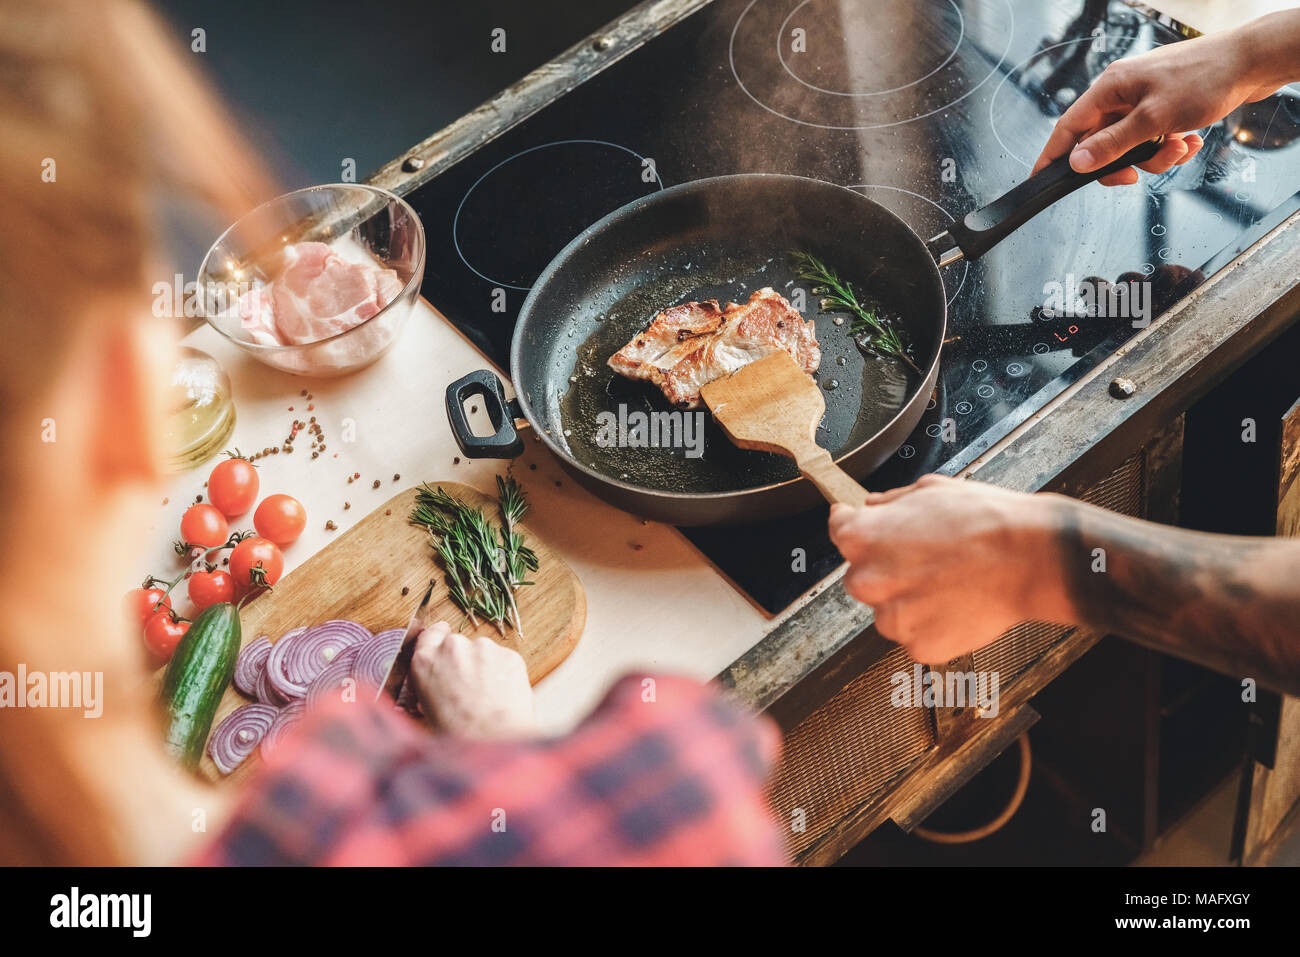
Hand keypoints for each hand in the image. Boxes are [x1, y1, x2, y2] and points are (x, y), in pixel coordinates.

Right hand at [409, 622, 536, 737]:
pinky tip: (502, 696)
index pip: (430, 634)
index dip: (439, 638)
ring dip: (485, 667)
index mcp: (425, 661)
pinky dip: (504, 673)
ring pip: (484, 652)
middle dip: (465, 661)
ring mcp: (483, 648)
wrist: (493, 741)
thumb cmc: (457, 734)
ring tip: (488, 697)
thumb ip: (430, 685)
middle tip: (470, 687)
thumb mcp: (427, 710)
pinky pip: (504, 660)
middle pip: (459, 645)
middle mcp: (453, 647)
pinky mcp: (509, 654)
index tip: (444, 640)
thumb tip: (438, 684)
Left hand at [828, 475, 1074, 662]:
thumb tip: (871, 508)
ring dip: (909, 602)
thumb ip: (889, 503)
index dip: (854, 526)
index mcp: (862, 538)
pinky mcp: (919, 646)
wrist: (1028, 558)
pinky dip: (933, 626)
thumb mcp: (929, 490)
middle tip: (924, 562)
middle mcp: (867, 581)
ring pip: (889, 612)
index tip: (864, 527)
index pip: (838, 531)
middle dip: (885, 570)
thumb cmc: (984, 521)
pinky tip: (958, 605)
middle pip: (861, 578)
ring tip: (948, 584)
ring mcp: (892, 619)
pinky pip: (916, 637)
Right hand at [1033, 27, 1281, 184]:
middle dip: (1122, 162)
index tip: (1040, 179)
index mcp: (1110, 88)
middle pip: (1102, 142)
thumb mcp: (1153, 119)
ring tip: (1178, 147)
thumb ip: (1112, 144)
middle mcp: (1123, 93)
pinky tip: (1189, 140)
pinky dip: (1169, 147)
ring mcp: (1144, 99)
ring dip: (1154, 156)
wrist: (1252, 61)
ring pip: (1130, 145)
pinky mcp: (1164, 106)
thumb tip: (1077, 161)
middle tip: (1136, 175)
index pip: (1069, 127)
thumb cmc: (1205, 77)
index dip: (1053, 156)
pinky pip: (1153, 138)